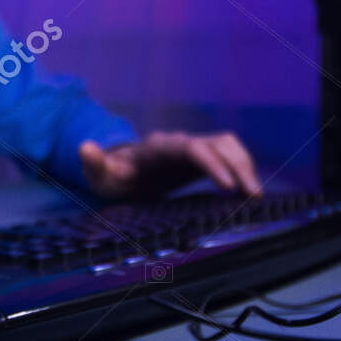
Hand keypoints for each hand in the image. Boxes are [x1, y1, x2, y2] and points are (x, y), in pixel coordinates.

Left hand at [79, 131, 261, 198]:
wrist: (120, 171)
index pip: (192, 148)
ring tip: (255, 197)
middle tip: (251, 196)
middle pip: (218, 143)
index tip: (228, 187)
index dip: (211, 164)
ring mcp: (194, 149)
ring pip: (229, 146)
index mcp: (160, 147)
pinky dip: (243, 171)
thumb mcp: (100, 175)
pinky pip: (230, 157)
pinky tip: (249, 195)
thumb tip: (84, 147)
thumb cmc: (112, 176)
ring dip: (246, 167)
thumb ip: (94, 164)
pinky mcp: (203, 160)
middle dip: (238, 165)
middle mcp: (181, 143)